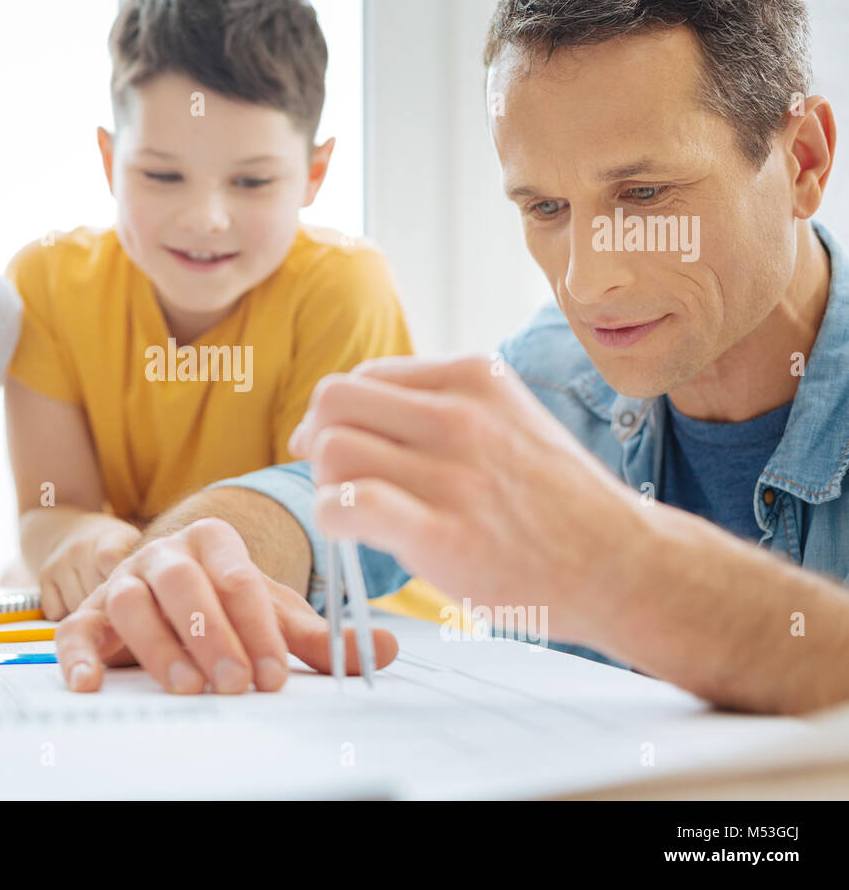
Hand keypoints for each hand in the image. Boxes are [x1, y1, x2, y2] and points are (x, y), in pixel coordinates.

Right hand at [39, 514, 141, 619]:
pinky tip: (80, 602)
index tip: (134, 598)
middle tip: (120, 605)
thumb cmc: (112, 546)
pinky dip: (69, 615)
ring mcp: (59, 563)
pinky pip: (57, 613)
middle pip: (96, 593)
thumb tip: (160, 604)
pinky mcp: (44, 578)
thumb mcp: (132, 545)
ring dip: (90, 613)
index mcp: (109, 538)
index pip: (111, 562)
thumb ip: (143, 568)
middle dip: (111, 606)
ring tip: (101, 602)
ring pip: (76, 607)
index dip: (123, 585)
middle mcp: (80, 548)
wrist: (69, 530)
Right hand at [55, 517, 398, 692]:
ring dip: (160, 646)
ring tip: (188, 688)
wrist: (174, 599)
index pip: (238, 577)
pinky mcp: (91, 614)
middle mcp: (165, 554)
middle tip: (234, 683)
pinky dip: (79, 654)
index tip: (275, 674)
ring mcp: (124, 581)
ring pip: (133, 602)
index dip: (258, 626)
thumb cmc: (228, 607)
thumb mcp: (274, 618)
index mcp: (215, 542)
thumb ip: (322, 637)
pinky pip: (77, 628)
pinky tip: (92, 683)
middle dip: (211, 635)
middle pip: (183, 583)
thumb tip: (386, 648)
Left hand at [289, 356, 647, 647]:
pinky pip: (347, 504)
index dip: (339, 416)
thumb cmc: (555, 500)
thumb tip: (334, 419)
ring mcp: (454, 473)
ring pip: (332, 448)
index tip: (343, 450)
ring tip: (352, 511)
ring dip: (323, 482)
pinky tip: (350, 535)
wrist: (625, 566)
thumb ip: (436, 408)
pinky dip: (330, 518)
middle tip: (334, 479)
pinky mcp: (444, 534)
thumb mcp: (507, 420)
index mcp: (474, 376)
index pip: (364, 376)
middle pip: (334, 401)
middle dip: (318, 438)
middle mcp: (462, 414)